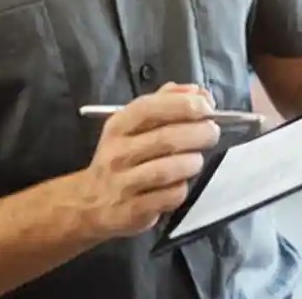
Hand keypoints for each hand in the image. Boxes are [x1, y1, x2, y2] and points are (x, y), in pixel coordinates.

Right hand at [74, 83, 220, 239]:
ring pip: (169, 169)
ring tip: (196, 160)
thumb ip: (166, 102)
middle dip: (198, 132)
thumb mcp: (134, 125)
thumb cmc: (122, 157)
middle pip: (166, 138)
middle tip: (212, 132)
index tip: (207, 107)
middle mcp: (118, 152)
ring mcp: (124, 183)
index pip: (151, 108)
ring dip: (192, 162)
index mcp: (119, 126)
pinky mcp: (134, 210)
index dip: (184, 105)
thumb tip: (197, 91)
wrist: (90, 202)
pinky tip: (181, 183)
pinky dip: (182, 188)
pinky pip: (169, 196)